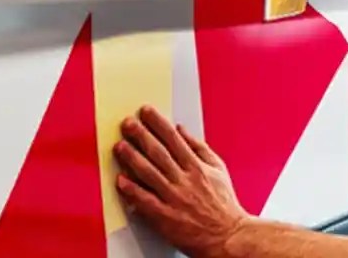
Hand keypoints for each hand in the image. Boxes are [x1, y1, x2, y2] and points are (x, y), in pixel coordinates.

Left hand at [114, 105, 249, 257]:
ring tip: (119, 146)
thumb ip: (199, 148)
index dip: (158, 123)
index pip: (173, 138)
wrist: (228, 236)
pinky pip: (145, 201)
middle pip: (159, 152)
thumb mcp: (218, 169)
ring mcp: (174, 198)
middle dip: (141, 135)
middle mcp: (185, 180)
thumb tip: (182, 130)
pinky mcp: (166, 217)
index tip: (145, 112)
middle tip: (127, 123)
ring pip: (149, 173)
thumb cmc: (224, 205)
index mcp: (197, 167)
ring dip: (132, 158)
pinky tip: (121, 180)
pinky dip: (132, 190)